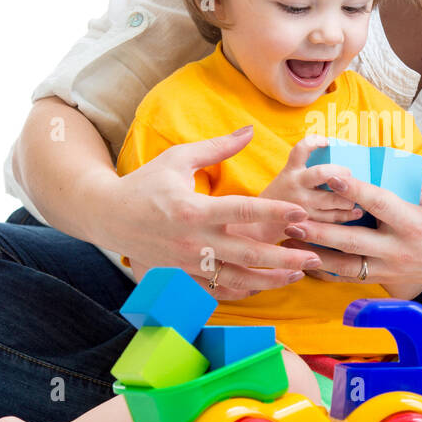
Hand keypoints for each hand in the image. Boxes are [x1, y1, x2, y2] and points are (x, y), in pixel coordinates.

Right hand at [102, 126, 322, 299]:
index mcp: (193, 209)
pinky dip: (243, 290)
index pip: (243, 211)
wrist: (107, 217)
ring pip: (237, 279)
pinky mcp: (182, 277)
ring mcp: (187, 264)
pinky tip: (265, 284)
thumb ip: (217, 148)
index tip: (301, 212)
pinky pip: (217, 290)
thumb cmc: (144, 184)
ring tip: (298, 273)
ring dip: (271, 279)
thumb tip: (250, 130)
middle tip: (314, 254)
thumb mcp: (178, 159)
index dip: (275, 212)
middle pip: (248, 254)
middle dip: (285, 257)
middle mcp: (192, 241)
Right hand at [260, 134, 365, 225]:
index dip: (314, 142)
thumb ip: (307, 171)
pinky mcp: (307, 222)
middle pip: (322, 173)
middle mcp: (295, 185)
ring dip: (348, 198)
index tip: (326, 141)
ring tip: (357, 197)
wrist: (261, 224)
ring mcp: (301, 205)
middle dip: (341, 173)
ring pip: (331, 199)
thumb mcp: (287, 179)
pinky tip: (356, 212)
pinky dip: (347, 215)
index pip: (300, 150)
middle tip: (350, 175)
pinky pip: (331, 218)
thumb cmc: (281, 197)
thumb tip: (339, 165)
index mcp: (290, 171)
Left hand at [281, 144, 421, 286]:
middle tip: (293, 219)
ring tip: (291, 242)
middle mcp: (400, 250)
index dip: (355, 191)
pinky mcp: (388, 280)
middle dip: (321, 231)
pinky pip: (353, 278)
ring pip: (347, 265)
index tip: (332, 177)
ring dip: (318, 254)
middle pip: (353, 241)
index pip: (380, 205)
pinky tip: (308, 262)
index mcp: (417, 224)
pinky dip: (329, 272)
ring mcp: (392, 268)